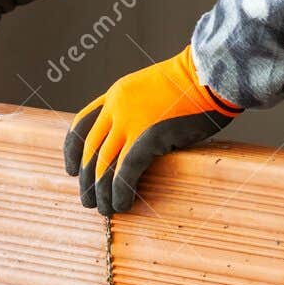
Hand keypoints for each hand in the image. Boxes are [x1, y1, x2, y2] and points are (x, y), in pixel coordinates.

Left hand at [64, 46, 240, 215]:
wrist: (211, 74)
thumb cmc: (195, 85)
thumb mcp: (155, 90)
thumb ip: (140, 110)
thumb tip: (138, 140)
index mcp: (116, 95)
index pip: (81, 126)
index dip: (72, 152)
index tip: (72, 171)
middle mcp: (117, 108)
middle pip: (89, 151)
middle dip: (86, 180)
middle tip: (88, 201)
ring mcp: (131, 122)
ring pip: (103, 165)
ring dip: (101, 193)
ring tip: (105, 210)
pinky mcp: (148, 138)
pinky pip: (125, 173)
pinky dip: (120, 193)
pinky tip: (123, 205)